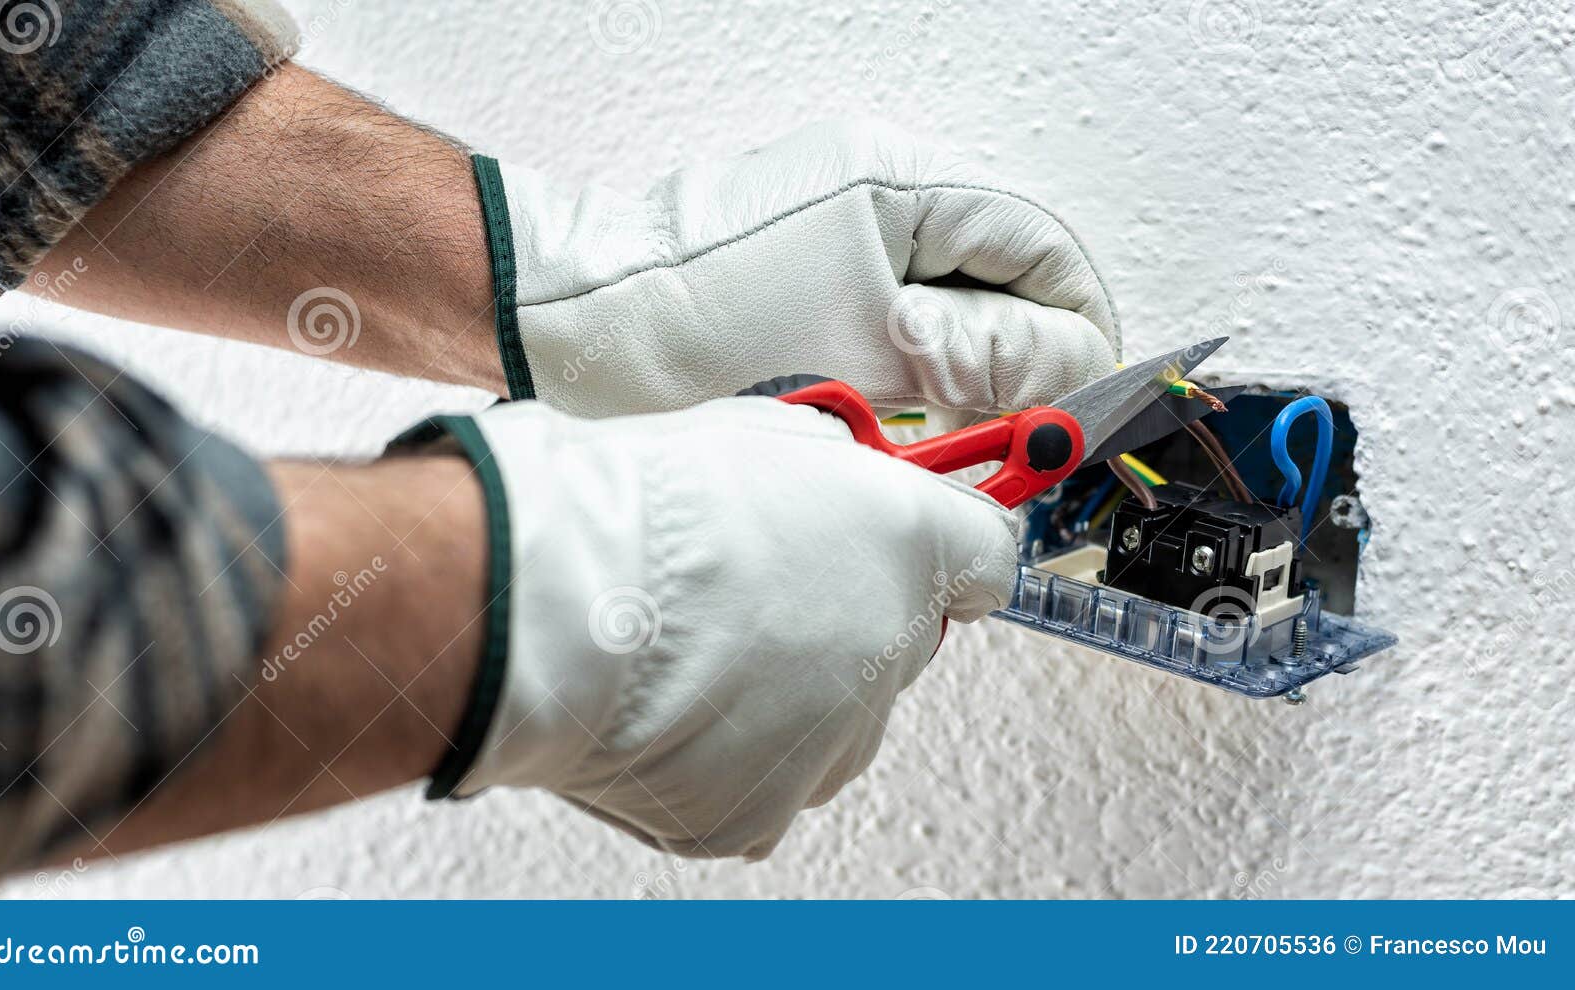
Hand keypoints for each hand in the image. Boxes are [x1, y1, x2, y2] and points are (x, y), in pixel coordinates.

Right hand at [448, 397, 1016, 858]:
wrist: (544, 598)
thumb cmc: (634, 509)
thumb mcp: (759, 434)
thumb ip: (833, 469)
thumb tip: (846, 487)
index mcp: (906, 541)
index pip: (987, 557)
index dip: (947, 552)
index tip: (935, 558)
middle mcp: (891, 650)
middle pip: (900, 647)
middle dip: (845, 620)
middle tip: (757, 593)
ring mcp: (829, 743)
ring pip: (831, 724)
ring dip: (784, 695)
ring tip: (691, 648)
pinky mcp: (756, 814)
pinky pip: (759, 784)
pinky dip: (720, 754)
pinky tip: (668, 703)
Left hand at [499, 119, 1119, 415]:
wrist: (573, 331)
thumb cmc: (692, 326)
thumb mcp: (870, 350)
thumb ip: (988, 356)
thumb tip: (1069, 366)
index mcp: (905, 183)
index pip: (1045, 248)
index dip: (1070, 331)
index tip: (1068, 405)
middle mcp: (879, 194)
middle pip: (1004, 277)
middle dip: (1007, 358)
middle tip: (982, 421)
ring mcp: (842, 231)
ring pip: (951, 308)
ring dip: (955, 371)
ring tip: (923, 416)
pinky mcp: (809, 274)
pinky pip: (895, 322)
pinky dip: (906, 372)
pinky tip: (882, 408)